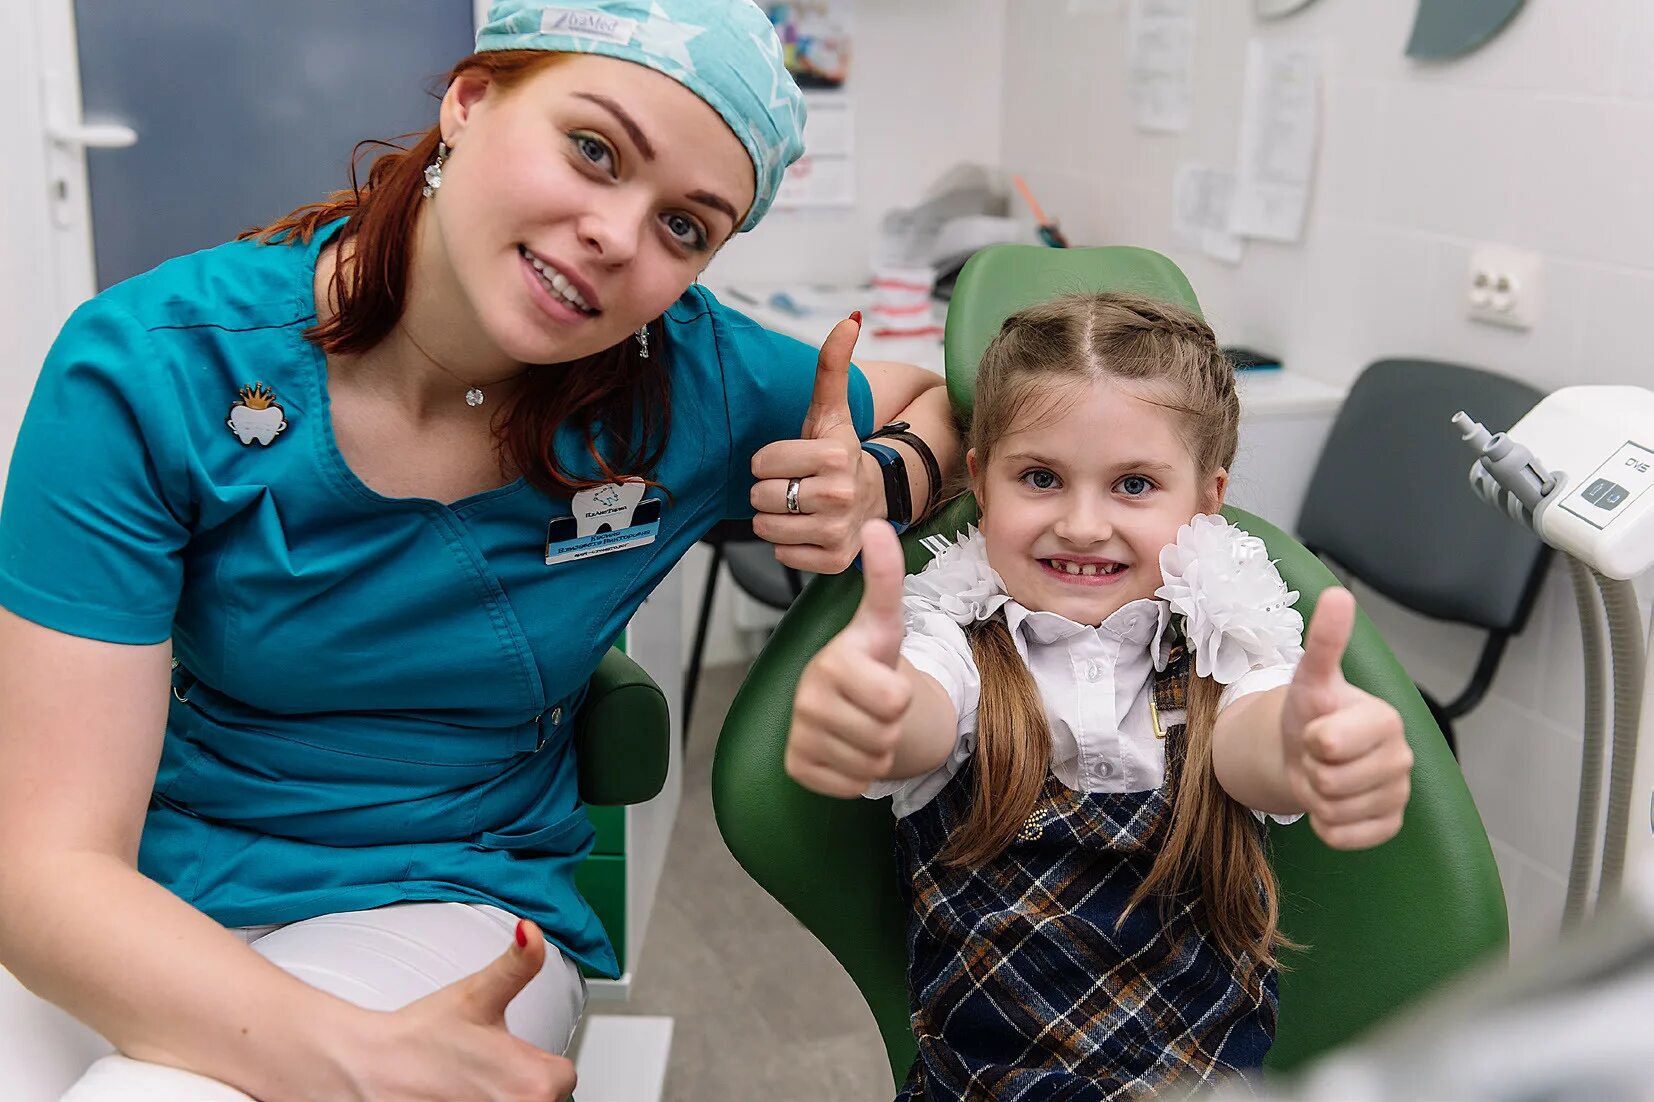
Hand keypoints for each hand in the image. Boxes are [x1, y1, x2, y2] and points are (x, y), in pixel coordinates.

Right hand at [342, 919, 576, 1100]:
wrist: (368, 1070)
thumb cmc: (420, 1038)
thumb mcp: (478, 993)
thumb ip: (518, 963)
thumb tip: (532, 931)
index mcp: (534, 1083)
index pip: (564, 1076)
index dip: (537, 1060)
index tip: (511, 1054)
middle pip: (543, 1098)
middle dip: (519, 1084)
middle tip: (482, 1068)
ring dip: (499, 1098)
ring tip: (467, 1084)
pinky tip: (456, 1096)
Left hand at [751, 314, 880, 572]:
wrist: (873, 497)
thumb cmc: (840, 453)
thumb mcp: (831, 410)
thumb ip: (832, 366)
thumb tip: (849, 319)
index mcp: (835, 455)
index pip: (762, 461)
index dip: (770, 460)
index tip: (792, 461)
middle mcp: (839, 495)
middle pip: (760, 496)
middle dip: (770, 490)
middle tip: (795, 486)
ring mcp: (838, 531)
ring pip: (766, 528)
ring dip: (774, 519)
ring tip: (798, 508)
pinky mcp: (834, 560)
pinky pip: (782, 555)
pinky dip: (789, 545)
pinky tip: (807, 530)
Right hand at [786, 519, 912, 796]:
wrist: (846, 699)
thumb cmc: (869, 658)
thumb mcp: (884, 620)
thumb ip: (885, 576)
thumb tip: (878, 524)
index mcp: (832, 662)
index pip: (895, 699)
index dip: (901, 694)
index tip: (880, 675)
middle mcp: (807, 699)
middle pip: (886, 734)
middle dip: (891, 724)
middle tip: (874, 704)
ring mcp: (798, 734)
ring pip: (871, 764)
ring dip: (878, 750)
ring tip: (863, 723)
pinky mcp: (797, 767)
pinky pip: (850, 785)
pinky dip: (858, 774)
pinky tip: (846, 747)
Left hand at [1280, 588, 1413, 850]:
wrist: (1305, 753)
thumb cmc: (1311, 713)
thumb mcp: (1310, 677)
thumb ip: (1324, 641)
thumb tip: (1337, 594)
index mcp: (1386, 719)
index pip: (1331, 745)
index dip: (1313, 741)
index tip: (1316, 729)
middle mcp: (1402, 756)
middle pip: (1332, 783)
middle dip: (1312, 770)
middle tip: (1317, 755)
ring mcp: (1399, 792)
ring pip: (1337, 811)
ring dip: (1317, 797)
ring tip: (1324, 773)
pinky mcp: (1389, 824)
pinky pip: (1346, 836)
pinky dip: (1327, 825)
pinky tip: (1332, 803)